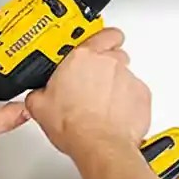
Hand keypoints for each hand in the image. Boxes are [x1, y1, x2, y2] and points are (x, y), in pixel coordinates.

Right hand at [24, 28, 151, 160]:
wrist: (99, 145)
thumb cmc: (74, 125)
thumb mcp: (40, 107)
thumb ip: (39, 92)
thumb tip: (37, 95)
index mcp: (81, 58)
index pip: (100, 33)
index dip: (101, 37)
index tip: (98, 41)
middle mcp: (107, 62)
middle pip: (114, 53)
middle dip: (106, 64)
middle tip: (95, 82)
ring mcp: (127, 77)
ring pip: (124, 74)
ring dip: (116, 85)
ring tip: (103, 104)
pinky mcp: (142, 94)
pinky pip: (136, 92)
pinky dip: (128, 101)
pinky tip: (115, 114)